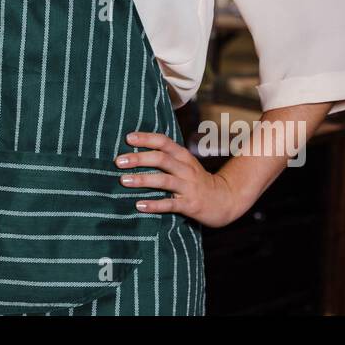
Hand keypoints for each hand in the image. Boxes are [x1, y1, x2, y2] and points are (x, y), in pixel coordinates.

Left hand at [115, 130, 241, 227]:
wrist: (225, 200)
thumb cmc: (196, 180)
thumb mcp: (185, 164)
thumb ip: (166, 157)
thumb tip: (134, 151)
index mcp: (183, 156)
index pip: (164, 142)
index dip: (146, 138)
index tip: (127, 138)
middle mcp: (186, 169)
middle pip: (161, 159)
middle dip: (139, 159)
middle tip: (118, 161)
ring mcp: (189, 187)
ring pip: (164, 180)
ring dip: (143, 179)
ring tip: (123, 180)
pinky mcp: (190, 205)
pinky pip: (171, 204)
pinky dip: (154, 204)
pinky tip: (139, 205)